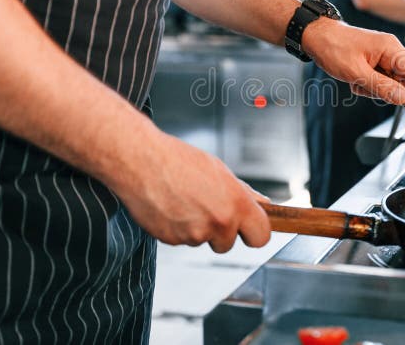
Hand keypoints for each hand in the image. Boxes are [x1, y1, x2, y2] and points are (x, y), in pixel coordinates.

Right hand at [109, 133, 271, 252]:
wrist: (140, 161)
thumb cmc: (180, 161)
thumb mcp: (220, 171)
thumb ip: (243, 194)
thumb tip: (264, 205)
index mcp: (236, 204)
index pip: (261, 236)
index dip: (255, 232)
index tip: (248, 228)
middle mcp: (219, 223)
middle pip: (228, 243)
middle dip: (221, 232)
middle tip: (206, 207)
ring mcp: (194, 234)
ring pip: (202, 240)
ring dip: (196, 227)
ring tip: (183, 200)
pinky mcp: (171, 240)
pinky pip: (181, 239)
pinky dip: (177, 227)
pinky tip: (169, 206)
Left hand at [301, 18, 404, 106]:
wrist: (316, 37)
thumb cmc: (334, 47)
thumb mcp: (357, 72)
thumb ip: (382, 87)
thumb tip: (403, 99)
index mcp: (390, 48)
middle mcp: (390, 51)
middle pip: (402, 80)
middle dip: (386, 90)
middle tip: (366, 88)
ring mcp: (382, 57)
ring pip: (389, 83)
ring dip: (374, 89)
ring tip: (356, 82)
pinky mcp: (374, 62)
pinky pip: (378, 81)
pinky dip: (367, 85)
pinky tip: (354, 80)